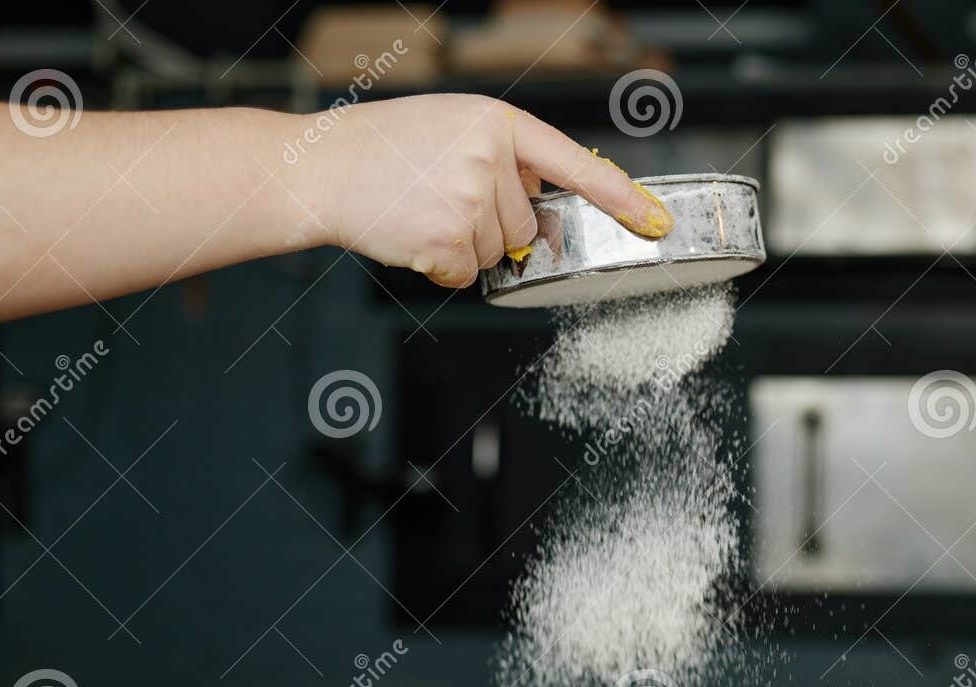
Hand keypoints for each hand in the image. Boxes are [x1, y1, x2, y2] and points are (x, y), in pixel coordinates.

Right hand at [290, 93, 672, 288]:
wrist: (319, 167)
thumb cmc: (380, 148)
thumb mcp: (451, 126)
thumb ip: (503, 154)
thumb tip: (542, 194)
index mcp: (496, 123)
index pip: (575, 165)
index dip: (622, 197)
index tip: (656, 221)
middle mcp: (490, 159)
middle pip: (525, 224)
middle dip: (489, 224)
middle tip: (438, 198)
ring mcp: (470, 201)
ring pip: (497, 252)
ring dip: (463, 245)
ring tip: (420, 210)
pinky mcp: (449, 240)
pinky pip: (466, 274)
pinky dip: (439, 265)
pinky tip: (411, 233)